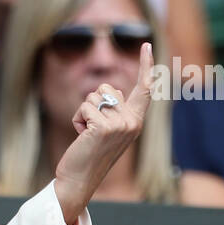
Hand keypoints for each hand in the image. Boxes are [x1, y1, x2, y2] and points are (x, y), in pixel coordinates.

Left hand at [53, 42, 153, 224]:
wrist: (80, 179)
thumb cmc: (91, 153)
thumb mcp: (109, 129)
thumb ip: (114, 109)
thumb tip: (112, 90)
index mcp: (136, 121)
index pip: (144, 89)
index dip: (145, 65)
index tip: (146, 45)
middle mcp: (133, 122)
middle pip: (108, 88)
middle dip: (94, 103)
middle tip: (93, 129)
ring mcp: (120, 125)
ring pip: (94, 97)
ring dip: (84, 113)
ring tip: (87, 135)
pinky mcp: (104, 127)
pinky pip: (84, 107)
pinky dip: (77, 119)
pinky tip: (81, 137)